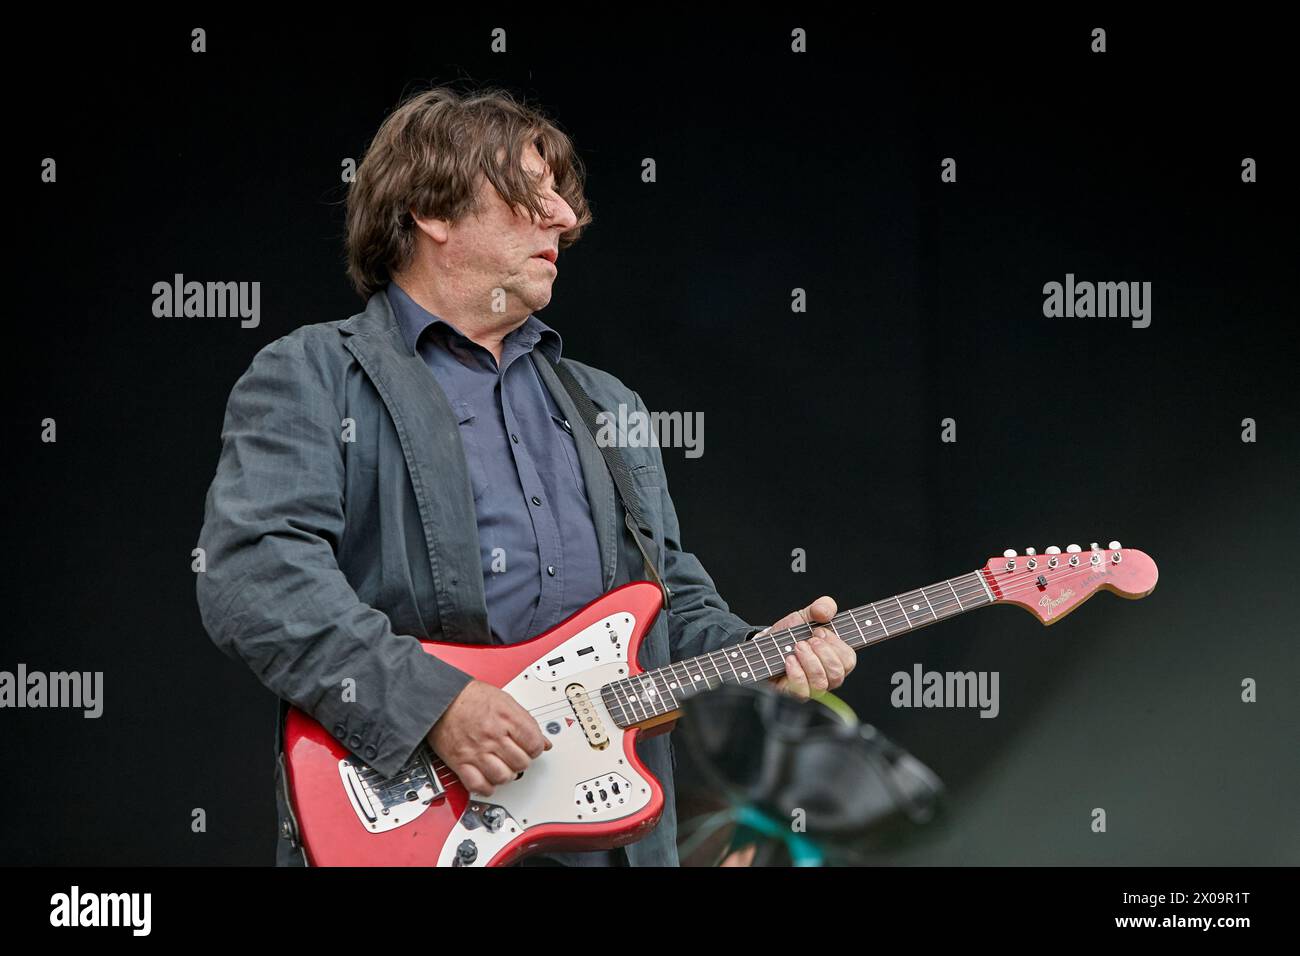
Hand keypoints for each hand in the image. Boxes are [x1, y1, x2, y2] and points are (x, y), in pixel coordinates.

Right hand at [427, 680, 550, 795]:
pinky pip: (478, 785)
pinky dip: (487, 787)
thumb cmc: (471, 698)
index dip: (535, 748)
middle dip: (522, 762)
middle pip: (521, 762)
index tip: (531, 748)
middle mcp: (492, 735)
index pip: (534, 744)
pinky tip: (489, 780)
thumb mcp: (505, 701)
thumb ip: (526, 722)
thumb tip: (543, 741)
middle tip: (516, 757)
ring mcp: (476, 750)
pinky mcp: (460, 761)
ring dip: (507, 775)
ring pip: (503, 776)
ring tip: (504, 768)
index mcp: (506, 717)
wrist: (441, 698)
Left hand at [760, 596, 854, 699]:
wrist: (763, 646)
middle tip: (806, 640)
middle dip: (822, 653)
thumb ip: (822, 607)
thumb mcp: (806, 615)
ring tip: (797, 647)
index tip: (819, 631)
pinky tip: (788, 660)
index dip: (836, 644)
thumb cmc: (788, 635)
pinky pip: (802, 691)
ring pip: (821, 683)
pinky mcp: (793, 694)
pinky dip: (796, 673)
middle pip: (837, 673)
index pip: (848, 660)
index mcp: (834, 659)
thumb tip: (826, 611)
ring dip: (809, 661)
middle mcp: (826, 677)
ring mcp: (810, 688)